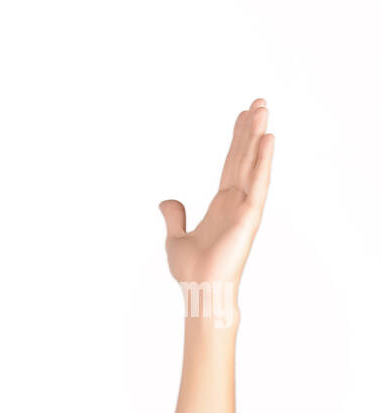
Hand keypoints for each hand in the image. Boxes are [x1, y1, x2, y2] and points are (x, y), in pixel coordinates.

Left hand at [158, 98, 273, 290]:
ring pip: (253, 163)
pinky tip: (268, 138)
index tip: (242, 116)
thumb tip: (166, 201)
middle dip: (250, 129)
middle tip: (258, 101)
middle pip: (244, 157)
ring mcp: (245, 206)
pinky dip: (263, 160)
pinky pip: (259, 182)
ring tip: (263, 108)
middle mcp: (237, 201)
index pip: (232, 164)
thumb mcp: (175, 237)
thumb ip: (174, 217)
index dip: (236, 140)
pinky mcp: (250, 215)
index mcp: (222, 204)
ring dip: (258, 135)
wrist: (200, 289)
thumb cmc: (191, 270)